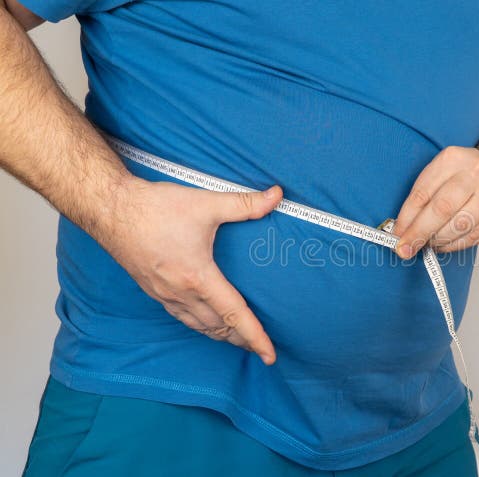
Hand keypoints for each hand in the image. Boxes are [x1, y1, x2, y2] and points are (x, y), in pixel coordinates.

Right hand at [94, 178, 282, 365]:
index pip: (235, 316)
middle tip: (261, 348)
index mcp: (198, 278)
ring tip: (238, 340)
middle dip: (242, 340)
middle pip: (218, 327)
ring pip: (198, 325)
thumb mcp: (206, 204)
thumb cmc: (155, 208)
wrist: (109, 209)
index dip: (255, 337)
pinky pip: (181, 316)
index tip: (270, 356)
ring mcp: (164, 294)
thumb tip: (277, 195)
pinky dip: (198, 324)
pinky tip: (204, 321)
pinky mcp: (153, 289)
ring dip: (220, 334)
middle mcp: (181, 293)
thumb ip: (245, 203)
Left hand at [393, 146, 478, 257]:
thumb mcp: (446, 172)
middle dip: (419, 233)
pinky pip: (474, 236)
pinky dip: (454, 245)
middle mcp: (475, 173)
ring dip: (438, 240)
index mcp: (453, 159)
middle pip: (441, 209)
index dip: (407, 218)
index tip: (396, 235)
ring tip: (427, 245)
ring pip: (459, 225)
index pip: (423, 192)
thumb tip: (402, 227)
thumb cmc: (471, 176)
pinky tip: (444, 245)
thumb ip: (425, 195)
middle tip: (405, 248)